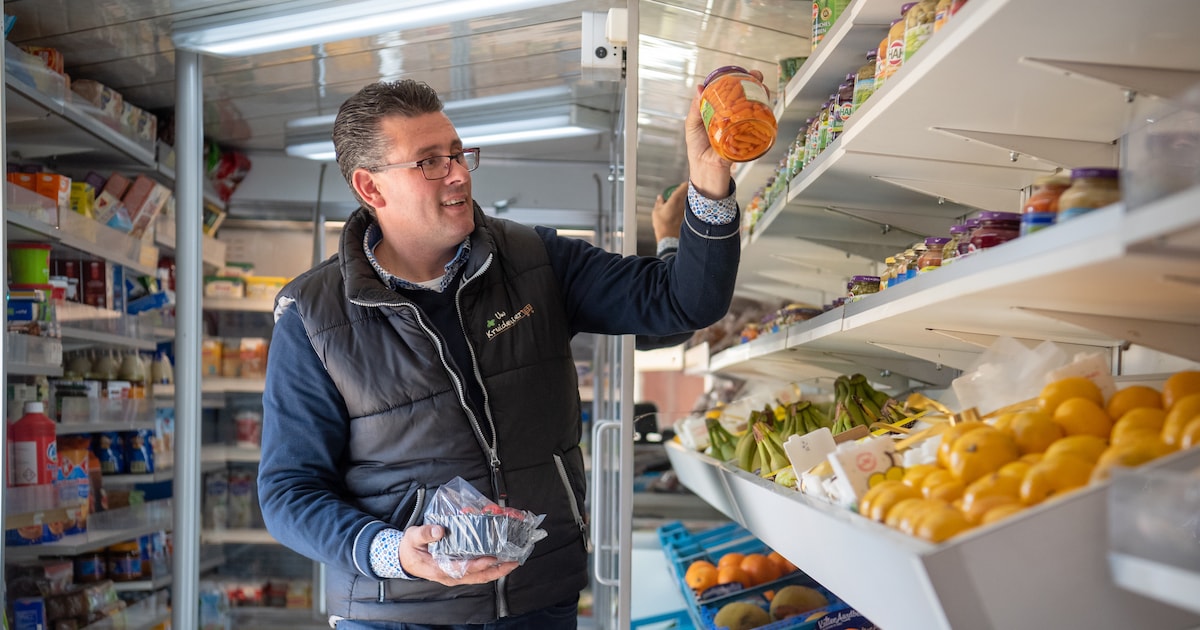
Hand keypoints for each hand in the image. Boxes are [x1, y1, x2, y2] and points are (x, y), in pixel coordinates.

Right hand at [397, 524, 518, 585]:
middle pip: (478, 576)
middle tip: (513, 562)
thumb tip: (439, 530)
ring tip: (512, 561)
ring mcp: (455, 575)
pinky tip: (499, 560)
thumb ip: (425, 533)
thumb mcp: (412, 537)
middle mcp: (450, 575)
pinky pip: (477, 573)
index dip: (479, 564)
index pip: (463, 569)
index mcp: (439, 568)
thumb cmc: (410, 548)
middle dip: (497, 571)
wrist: (404, 559)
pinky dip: (490, 568)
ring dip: (497, 571)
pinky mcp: (458, 572)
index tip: (492, 558)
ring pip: (480, 577)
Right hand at [652, 181, 687, 241]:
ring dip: (688, 198)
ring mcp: (686, 211)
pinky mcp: (686, 217)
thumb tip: (660, 198)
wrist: (669, 237)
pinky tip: (683, 208)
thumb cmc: (662, 225)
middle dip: (687, 190)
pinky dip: (687, 206)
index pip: (683, 187)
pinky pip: (687, 208)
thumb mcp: (656, 212)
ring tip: (684, 197)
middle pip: (688, 193)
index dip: (686, 183)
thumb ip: (659, 202)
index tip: (686, 181)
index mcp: (675, 200)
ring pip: (688, 201)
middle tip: (685, 187)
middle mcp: (682, 204)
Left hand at [685, 68, 765, 198]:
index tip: (742, 72)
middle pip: (749, 97)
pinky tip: (765, 109)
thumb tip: (700, 87)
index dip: (739, 80)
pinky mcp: (749, 139)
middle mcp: (735, 117)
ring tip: (763, 89)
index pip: (733, 92)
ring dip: (763, 97)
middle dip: (755, 84)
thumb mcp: (692, 124)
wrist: (705, 170)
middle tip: (756, 77)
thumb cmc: (698, 148)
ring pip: (757, 108)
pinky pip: (759, 127)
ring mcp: (744, 127)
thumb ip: (695, 107)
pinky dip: (764, 117)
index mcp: (722, 111)